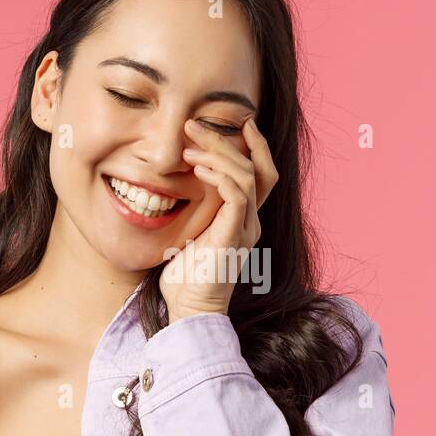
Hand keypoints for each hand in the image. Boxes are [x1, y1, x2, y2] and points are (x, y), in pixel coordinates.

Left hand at [159, 115, 278, 321]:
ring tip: (190, 148)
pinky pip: (238, 196)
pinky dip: (219, 177)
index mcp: (244, 219)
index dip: (254, 146)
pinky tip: (197, 171)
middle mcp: (251, 221)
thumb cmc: (185, 278)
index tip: (236, 123)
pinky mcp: (234, 237)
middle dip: (229, 140)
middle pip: (258, 169)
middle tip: (195, 125)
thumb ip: (193, 210)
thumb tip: (173, 183)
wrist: (190, 311)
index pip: (261, 174)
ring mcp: (245, 229)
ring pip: (247, 177)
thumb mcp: (189, 234)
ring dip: (219, 155)